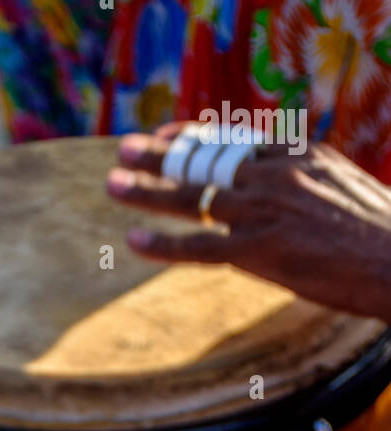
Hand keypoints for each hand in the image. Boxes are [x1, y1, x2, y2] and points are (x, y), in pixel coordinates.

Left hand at [106, 125, 390, 321]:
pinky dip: (163, 244)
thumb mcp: (341, 189)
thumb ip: (305, 182)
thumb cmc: (376, 233)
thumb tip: (282, 182)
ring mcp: (265, 213)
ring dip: (147, 191)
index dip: (193, 136)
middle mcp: (276, 176)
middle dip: (159, 155)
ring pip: (194, 198)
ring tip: (112, 184)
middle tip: (124, 149)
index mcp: (298, 156)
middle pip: (204, 161)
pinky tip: (135, 240)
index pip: (232, 139)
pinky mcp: (260, 252)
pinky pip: (199, 247)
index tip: (166, 133)